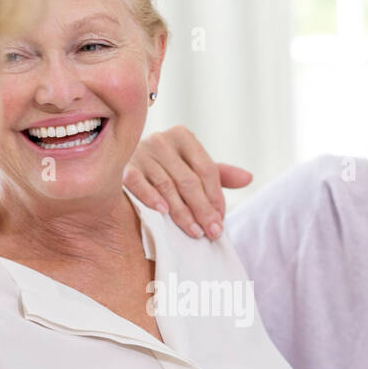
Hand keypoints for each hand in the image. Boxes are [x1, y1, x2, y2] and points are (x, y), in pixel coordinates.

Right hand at [125, 125, 252, 239]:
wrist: (119, 164)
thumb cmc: (164, 169)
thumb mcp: (191, 167)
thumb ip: (219, 174)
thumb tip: (248, 178)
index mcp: (182, 136)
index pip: (206, 169)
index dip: (216, 197)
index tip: (221, 220)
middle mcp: (161, 140)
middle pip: (189, 180)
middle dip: (203, 209)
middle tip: (213, 232)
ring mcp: (140, 152)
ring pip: (167, 186)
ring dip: (183, 212)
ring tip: (195, 232)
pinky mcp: (121, 166)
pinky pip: (138, 183)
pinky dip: (151, 197)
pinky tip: (164, 213)